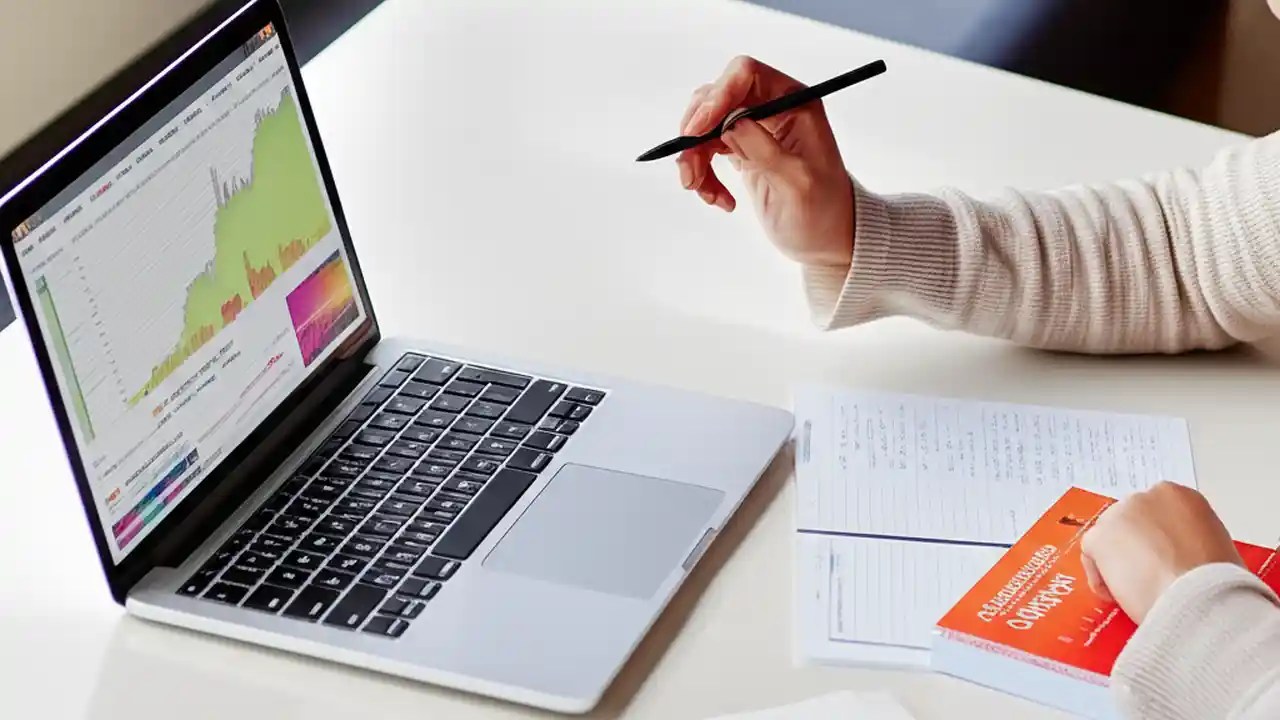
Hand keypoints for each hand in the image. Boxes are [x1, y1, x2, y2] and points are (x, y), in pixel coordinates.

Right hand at [676, 56, 854, 267]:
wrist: (826, 239)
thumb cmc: (823, 211)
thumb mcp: (797, 183)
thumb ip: (764, 150)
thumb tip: (729, 123)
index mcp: (794, 103)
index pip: (745, 74)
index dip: (717, 97)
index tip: (697, 131)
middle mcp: (772, 108)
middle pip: (716, 98)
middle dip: (697, 134)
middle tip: (691, 172)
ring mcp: (754, 128)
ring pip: (705, 125)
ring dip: (694, 158)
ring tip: (703, 192)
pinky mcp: (741, 150)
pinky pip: (706, 149)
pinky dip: (702, 173)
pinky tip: (718, 199)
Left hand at [1080, 482, 1243, 622]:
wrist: (1200, 594)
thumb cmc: (1217, 580)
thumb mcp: (1217, 549)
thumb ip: (1192, 541)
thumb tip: (1181, 558)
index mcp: (1179, 496)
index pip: (1156, 516)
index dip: (1158, 542)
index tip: (1164, 561)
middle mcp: (1146, 497)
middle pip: (1130, 525)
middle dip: (1135, 550)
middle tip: (1148, 578)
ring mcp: (1119, 514)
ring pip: (1110, 540)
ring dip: (1119, 563)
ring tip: (1139, 589)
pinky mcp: (1099, 536)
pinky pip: (1092, 558)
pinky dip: (1102, 578)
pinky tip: (1122, 595)